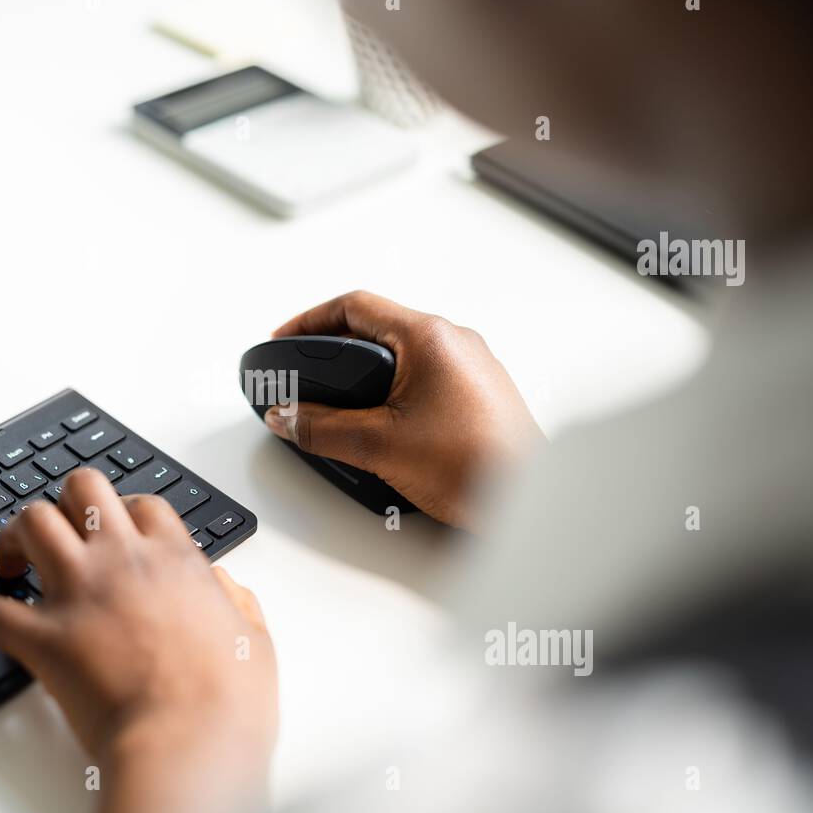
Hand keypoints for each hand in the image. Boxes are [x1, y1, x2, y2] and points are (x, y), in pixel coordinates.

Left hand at [0, 468, 276, 812]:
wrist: (188, 742)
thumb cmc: (226, 701)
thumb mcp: (253, 639)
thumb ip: (236, 602)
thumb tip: (225, 588)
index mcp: (175, 560)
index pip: (142, 504)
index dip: (124, 510)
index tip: (116, 529)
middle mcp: (123, 562)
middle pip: (81, 490)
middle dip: (64, 503)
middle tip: (57, 532)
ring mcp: (79, 595)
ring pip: (32, 523)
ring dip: (15, 535)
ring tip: (11, 559)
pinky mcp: (43, 638)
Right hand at [267, 290, 543, 528]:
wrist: (529, 506)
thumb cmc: (477, 467)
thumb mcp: (378, 446)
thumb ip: (321, 428)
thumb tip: (287, 417)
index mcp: (430, 338)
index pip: (354, 306)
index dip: (309, 321)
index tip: (283, 338)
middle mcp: (454, 343)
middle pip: (377, 327)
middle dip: (332, 350)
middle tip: (302, 374)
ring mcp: (470, 368)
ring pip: (400, 354)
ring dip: (362, 372)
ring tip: (334, 402)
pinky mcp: (477, 395)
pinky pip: (422, 377)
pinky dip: (390, 390)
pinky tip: (377, 422)